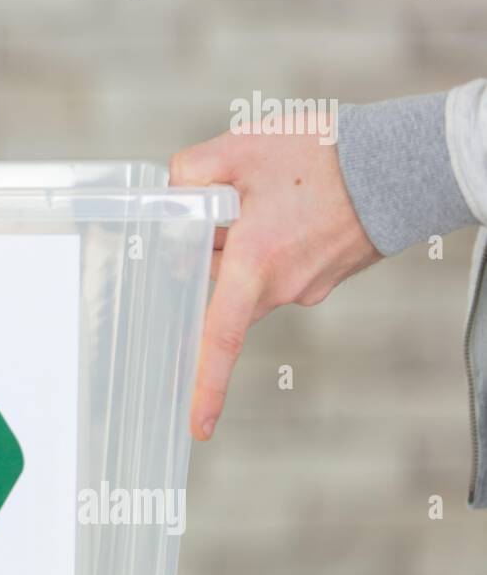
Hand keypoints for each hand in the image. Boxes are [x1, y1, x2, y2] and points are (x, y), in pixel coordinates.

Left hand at [169, 119, 381, 440]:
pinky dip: (269, 242)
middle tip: (221, 204)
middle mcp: (282, 288)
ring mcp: (308, 285)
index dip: (205, 385)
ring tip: (263, 193)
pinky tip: (285, 203)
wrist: (403, 162)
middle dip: (209, 257)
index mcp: (255, 265)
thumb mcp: (240, 147)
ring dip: (242, 244)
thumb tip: (170, 196)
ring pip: (250, 278)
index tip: (198, 426)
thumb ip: (189, 172)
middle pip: (223, 292)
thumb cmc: (325, 155)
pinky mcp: (325, 276)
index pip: (220, 337)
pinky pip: (279, 269)